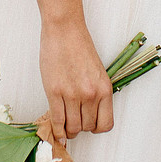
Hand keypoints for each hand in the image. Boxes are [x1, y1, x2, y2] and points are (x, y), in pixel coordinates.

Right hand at [40, 18, 113, 140]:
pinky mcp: (55, 92)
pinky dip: (56, 130)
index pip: (105, 124)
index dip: (96, 128)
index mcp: (104, 89)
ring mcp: (73, 94)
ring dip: (68, 130)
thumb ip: (95, 93)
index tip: (89, 124)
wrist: (64, 31)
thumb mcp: (97, 72)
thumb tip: (88, 114)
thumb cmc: (79, 47)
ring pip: (72, 127)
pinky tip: (55, 130)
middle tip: (74, 122)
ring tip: (65, 126)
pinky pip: (57, 120)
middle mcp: (91, 94)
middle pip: (87, 127)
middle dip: (80, 128)